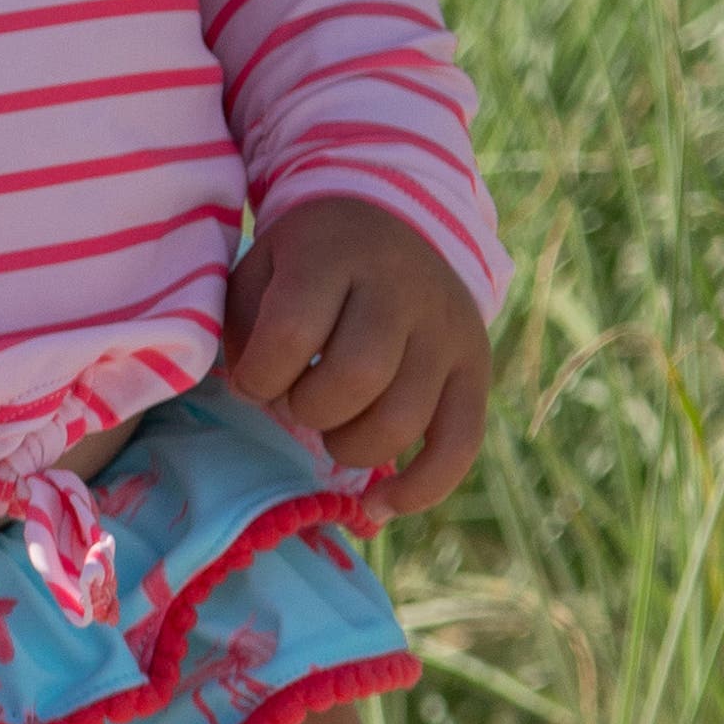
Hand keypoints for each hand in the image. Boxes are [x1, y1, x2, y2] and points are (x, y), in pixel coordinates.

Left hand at [223, 193, 489, 516]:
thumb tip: (253, 394)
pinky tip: (379, 506)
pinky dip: (420, 490)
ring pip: (404, 419)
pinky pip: (460, 445)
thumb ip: (246, 324)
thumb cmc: (310, 257)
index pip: (293, 331)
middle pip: (356, 377)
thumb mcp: (263, 264)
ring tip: (330, 431)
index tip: (249, 381)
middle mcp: (400, 288)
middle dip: (309, 410)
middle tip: (294, 402)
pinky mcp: (476, 366)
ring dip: (351, 447)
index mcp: (335, 253)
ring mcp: (446, 330)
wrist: (392, 217)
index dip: (260, 375)